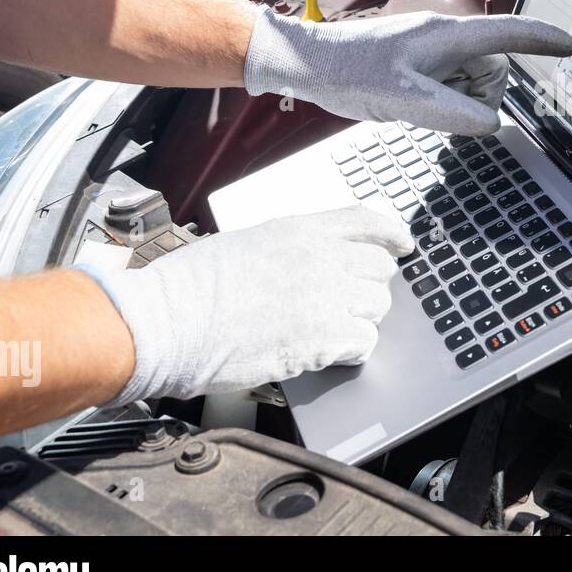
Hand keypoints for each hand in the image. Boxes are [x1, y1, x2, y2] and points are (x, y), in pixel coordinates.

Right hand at [76, 204, 413, 404]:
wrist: (167, 323)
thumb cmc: (191, 287)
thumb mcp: (247, 244)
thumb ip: (289, 248)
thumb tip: (313, 262)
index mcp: (300, 229)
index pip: (366, 220)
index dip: (391, 233)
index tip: (404, 244)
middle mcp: (321, 257)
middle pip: (379, 268)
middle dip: (369, 285)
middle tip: (349, 302)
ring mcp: (326, 297)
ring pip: (377, 306)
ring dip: (361, 318)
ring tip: (331, 328)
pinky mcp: (322, 338)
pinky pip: (365, 342)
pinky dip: (353, 349)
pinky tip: (331, 351)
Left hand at [243, 8, 571, 134]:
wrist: (308, 63)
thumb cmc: (348, 72)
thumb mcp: (402, 99)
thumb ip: (452, 113)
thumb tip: (492, 124)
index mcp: (447, 35)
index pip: (508, 33)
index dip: (543, 40)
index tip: (571, 46)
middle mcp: (444, 37)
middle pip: (492, 69)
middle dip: (480, 95)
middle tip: (439, 109)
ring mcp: (431, 49)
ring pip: (471, 81)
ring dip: (458, 101)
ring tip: (417, 105)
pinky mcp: (419, 62)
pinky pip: (450, 84)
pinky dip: (443, 100)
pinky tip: (411, 104)